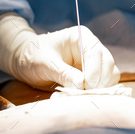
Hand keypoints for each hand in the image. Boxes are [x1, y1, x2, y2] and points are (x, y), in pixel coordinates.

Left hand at [0, 14, 119, 89]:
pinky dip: (97, 92)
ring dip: (100, 88)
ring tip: (81, 97)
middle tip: (85, 95)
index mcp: (80, 36)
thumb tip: (82, 85)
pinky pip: (103, 84)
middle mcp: (90, 47)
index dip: (95, 69)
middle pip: (107, 63)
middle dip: (99, 80)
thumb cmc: (33, 56)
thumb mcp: (45, 63)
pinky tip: (81, 97)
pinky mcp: (92, 75)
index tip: (88, 86)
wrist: (25, 62)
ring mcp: (93, 61)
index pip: (95, 52)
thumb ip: (63, 73)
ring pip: (109, 75)